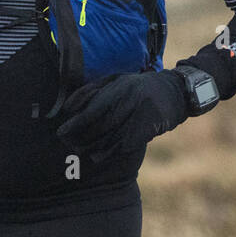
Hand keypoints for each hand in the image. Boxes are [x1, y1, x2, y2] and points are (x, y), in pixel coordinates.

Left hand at [56, 69, 188, 162]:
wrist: (174, 92)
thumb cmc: (137, 86)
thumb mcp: (115, 80)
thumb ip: (91, 91)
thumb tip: (68, 107)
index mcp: (121, 88)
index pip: (94, 109)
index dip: (76, 123)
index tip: (61, 132)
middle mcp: (131, 102)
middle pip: (101, 126)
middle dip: (81, 137)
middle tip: (67, 144)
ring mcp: (141, 117)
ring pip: (112, 138)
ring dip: (92, 148)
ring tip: (78, 151)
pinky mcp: (148, 130)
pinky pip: (125, 145)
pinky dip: (109, 153)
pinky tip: (97, 156)